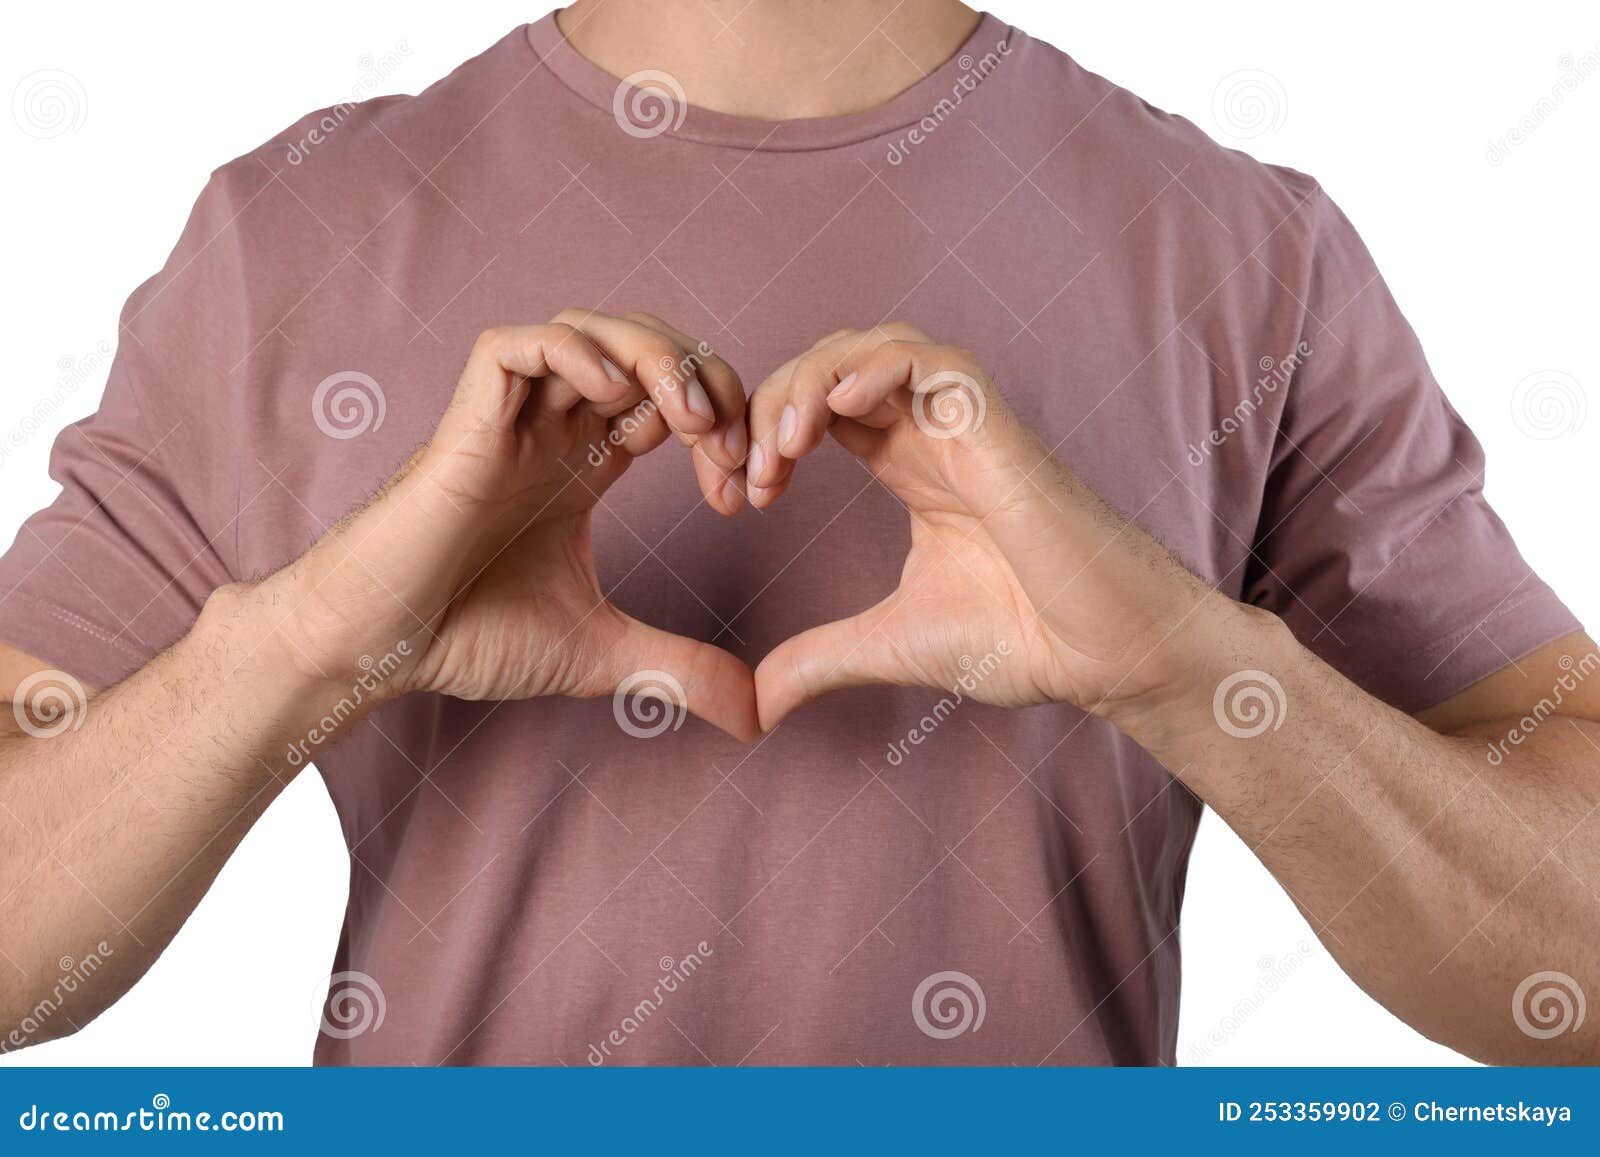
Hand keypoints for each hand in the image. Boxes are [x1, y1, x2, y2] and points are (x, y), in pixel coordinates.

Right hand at [269, 310, 758, 738]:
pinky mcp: (466, 420)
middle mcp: (552, 428)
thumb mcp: (601, 652)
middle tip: (726, 442)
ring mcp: (509, 418)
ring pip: (590, 328)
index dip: (721, 425)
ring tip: (684, 417)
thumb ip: (678, 670)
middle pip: (643, 347)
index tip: (739, 493)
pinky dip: (572, 351)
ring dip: (652, 357)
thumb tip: (756, 718)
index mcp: (586, 462)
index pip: (672, 400)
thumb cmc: (469, 635)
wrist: (379, 647)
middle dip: (703, 378)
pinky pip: (516, 345)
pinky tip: (611, 400)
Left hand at [743, 323, 1213, 729]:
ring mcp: (965, 425)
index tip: (741, 497)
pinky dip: (876, 366)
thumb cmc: (1023, 639)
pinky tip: (837, 408)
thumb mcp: (889, 646)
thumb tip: (754, 707)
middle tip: (750, 470)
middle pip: (835, 365)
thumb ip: (818, 661)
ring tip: (784, 443)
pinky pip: (932, 360)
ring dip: (813, 379)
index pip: (820, 408)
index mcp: (910, 465)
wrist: (1103, 652)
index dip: (766, 434)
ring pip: (875, 346)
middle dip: (774, 401)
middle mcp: (934, 433)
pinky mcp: (996, 429)